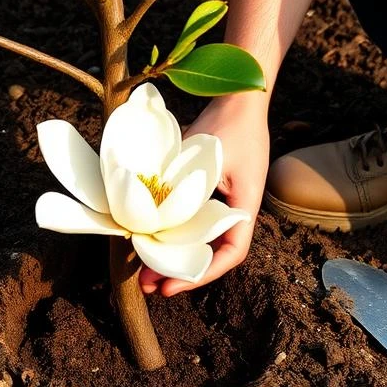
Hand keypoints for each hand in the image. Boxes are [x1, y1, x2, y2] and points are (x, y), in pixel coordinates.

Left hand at [139, 94, 269, 296]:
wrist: (239, 99)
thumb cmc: (228, 126)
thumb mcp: (204, 158)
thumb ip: (181, 187)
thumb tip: (147, 218)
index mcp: (244, 207)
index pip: (231, 253)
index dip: (202, 275)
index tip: (171, 285)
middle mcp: (235, 212)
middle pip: (210, 255)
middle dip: (179, 275)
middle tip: (148, 287)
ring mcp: (222, 204)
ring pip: (198, 242)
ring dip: (172, 258)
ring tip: (143, 274)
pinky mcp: (207, 196)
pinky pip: (190, 224)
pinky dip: (171, 236)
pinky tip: (149, 242)